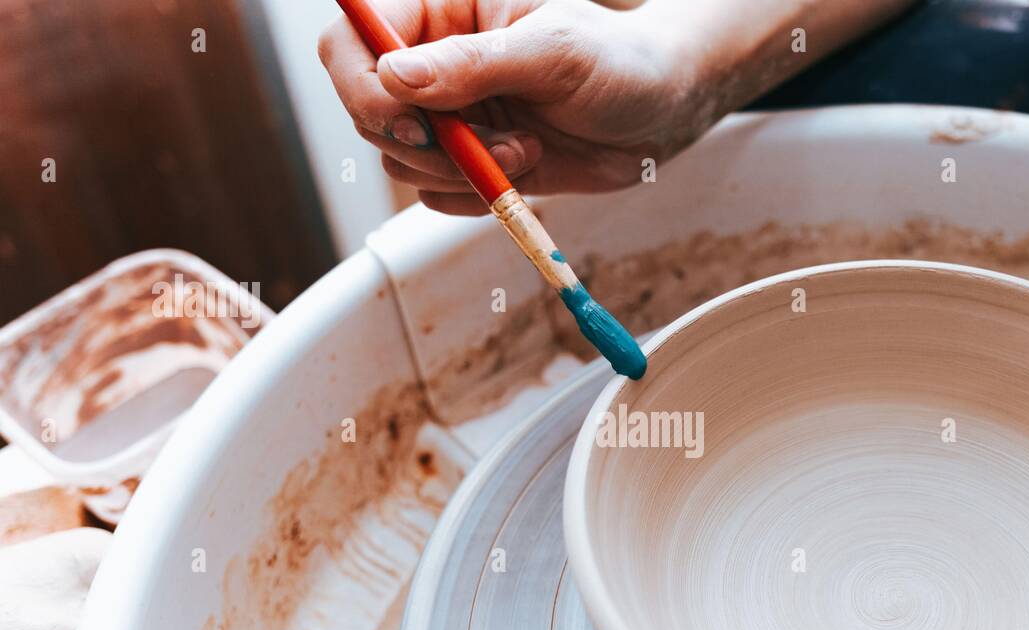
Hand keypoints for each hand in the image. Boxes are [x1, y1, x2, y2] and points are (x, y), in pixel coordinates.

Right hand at [319, 0, 702, 214]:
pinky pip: (439, 196)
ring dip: (464, 173)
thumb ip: (473, 64)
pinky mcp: (470, 162)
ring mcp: (449, 116)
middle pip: (369, 114)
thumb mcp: (553, 52)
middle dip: (431, 145)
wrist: (660, 114)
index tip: (416, 124)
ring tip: (528, 150)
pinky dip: (480, 197)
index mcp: (440, 10)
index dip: (364, 89)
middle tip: (500, 143)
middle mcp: (433, 63)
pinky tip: (529, 170)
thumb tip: (395, 79)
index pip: (354, 42)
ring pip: (402, 163)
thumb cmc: (618, 62)